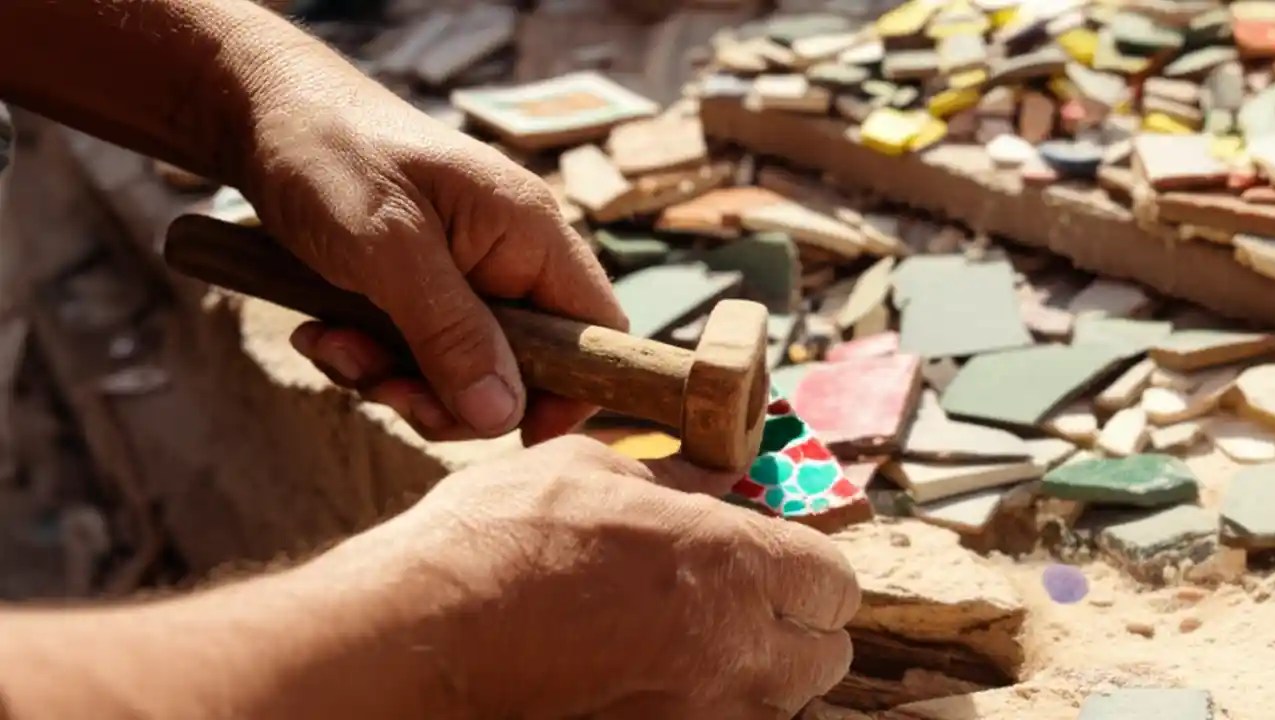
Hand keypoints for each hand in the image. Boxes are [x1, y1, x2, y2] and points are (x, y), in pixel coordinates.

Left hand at [238, 64, 622, 444]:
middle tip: (384, 390)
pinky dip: (372, 363)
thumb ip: (451, 331)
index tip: (515, 431)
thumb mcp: (388, 248)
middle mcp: (511, 260)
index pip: (595, 330)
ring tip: (334, 346)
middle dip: (450, 396)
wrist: (262, 114)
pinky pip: (420, 359)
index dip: (572, 389)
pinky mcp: (424, 294)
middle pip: (524, 370)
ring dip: (396, 381)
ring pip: (464, 374)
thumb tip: (505, 416)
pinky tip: (323, 335)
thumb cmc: (331, 155)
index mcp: (531, 233)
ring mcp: (468, 279)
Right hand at [324, 436, 860, 718]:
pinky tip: (654, 674)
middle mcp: (736, 655)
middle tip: (737, 596)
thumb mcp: (591, 471)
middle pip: (825, 653)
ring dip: (756, 668)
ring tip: (690, 637)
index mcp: (730, 565)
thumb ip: (672, 483)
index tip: (777, 556)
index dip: (807, 563)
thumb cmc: (498, 542)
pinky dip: (708, 701)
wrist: (421, 640)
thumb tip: (714, 486)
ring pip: (779, 702)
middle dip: (794, 621)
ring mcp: (702, 717)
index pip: (835, 579)